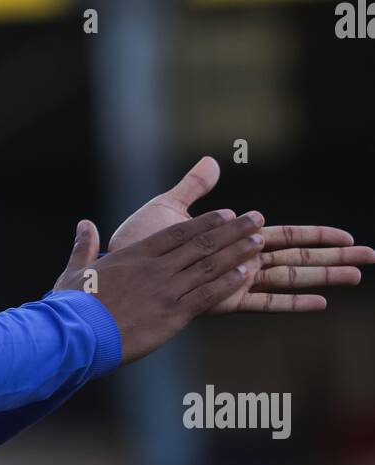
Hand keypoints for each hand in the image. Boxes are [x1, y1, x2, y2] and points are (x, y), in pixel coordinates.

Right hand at [53, 209, 265, 363]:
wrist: (77, 334)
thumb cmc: (72, 305)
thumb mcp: (75, 271)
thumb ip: (84, 246)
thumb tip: (84, 224)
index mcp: (135, 255)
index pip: (177, 232)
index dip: (205, 221)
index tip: (226, 212)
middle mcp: (156, 268)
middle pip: (201, 244)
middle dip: (232, 230)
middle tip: (256, 218)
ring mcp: (166, 291)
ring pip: (209, 266)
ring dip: (237, 252)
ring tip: (259, 241)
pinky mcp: (172, 316)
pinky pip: (206, 296)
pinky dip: (227, 284)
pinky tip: (246, 275)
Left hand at [107, 155, 374, 312]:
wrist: (116, 269)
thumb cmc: (138, 241)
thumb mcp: (170, 207)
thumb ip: (194, 187)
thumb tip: (213, 161)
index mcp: (233, 240)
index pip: (286, 235)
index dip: (317, 234)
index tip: (348, 235)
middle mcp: (241, 262)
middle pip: (299, 256)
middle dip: (334, 256)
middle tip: (371, 256)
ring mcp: (235, 281)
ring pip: (290, 277)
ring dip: (324, 276)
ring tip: (358, 275)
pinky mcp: (222, 299)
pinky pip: (264, 300)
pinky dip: (291, 301)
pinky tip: (320, 303)